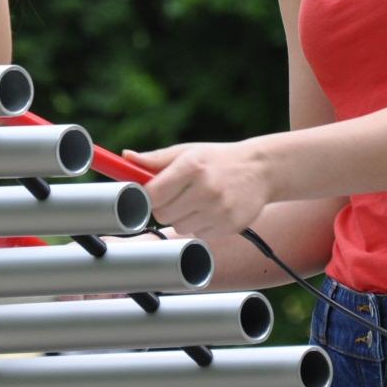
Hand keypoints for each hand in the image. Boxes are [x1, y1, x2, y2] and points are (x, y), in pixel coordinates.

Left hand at [126, 142, 271, 240]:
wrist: (261, 169)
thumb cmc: (218, 160)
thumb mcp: (188, 152)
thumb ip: (156, 159)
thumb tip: (125, 158)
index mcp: (192, 166)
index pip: (152, 193)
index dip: (147, 195)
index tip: (152, 192)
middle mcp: (205, 188)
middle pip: (162, 213)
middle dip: (164, 206)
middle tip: (177, 195)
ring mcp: (218, 209)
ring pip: (179, 226)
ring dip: (182, 217)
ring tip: (198, 201)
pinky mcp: (229, 226)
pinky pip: (198, 234)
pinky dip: (200, 226)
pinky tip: (211, 210)